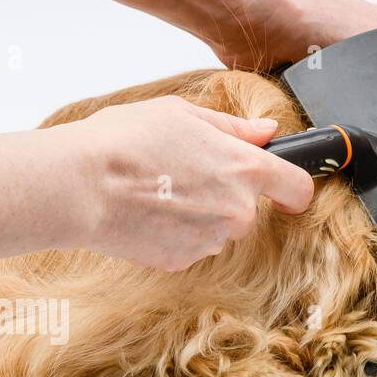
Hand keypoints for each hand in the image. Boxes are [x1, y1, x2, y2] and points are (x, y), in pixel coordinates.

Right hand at [67, 96, 313, 270]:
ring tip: (158, 191)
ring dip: (199, 214)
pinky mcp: (181, 261)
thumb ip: (233, 127)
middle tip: (186, 175)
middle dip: (226, 196)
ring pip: (218, 228)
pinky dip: (174, 232)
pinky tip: (146, 213)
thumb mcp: (183, 114)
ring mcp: (211, 241)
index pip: (298, 188)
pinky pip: (189, 245)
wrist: (78, 185)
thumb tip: (267, 129)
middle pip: (249, 209)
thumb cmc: (126, 141)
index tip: (286, 191)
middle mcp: (238, 211)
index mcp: (246, 170)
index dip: (295, 189)